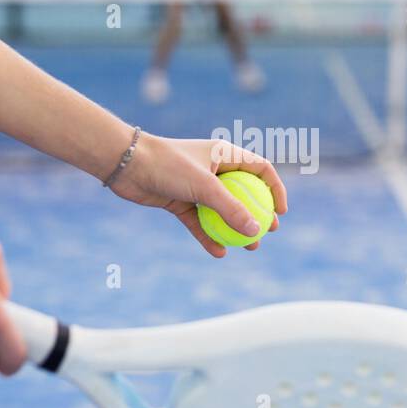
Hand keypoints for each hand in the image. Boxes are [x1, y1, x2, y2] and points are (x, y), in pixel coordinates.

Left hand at [108, 135, 288, 256]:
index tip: (280, 211)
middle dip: (258, 215)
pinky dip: (209, 236)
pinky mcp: (179, 202)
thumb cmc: (168, 165)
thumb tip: (256, 231)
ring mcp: (196, 187)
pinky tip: (219, 253)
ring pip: (222, 211)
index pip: (260, 169)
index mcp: (224, 155)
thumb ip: (232, 209)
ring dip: (235, 230)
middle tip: (267, 233)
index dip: (274, 189)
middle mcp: (212, 169)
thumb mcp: (205, 187)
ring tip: (249, 248)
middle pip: (244, 193)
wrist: (126, 165)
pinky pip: (200, 222)